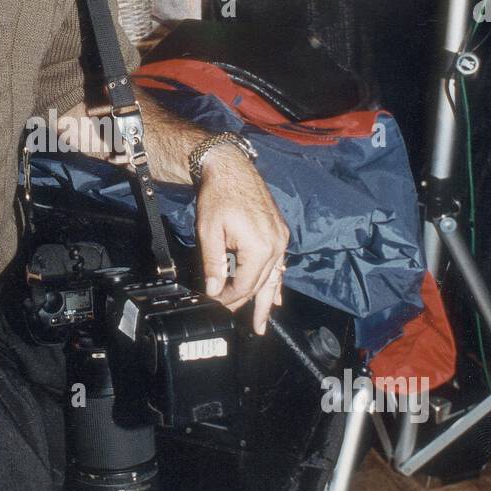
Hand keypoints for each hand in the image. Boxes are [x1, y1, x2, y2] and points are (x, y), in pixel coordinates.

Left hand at [195, 146, 289, 334]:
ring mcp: (281, 239)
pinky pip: (279, 264)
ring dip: (268, 301)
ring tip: (263, 323)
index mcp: (260, 247)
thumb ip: (213, 264)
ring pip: (274, 277)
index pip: (244, 284)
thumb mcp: (209, 231)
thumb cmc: (218, 196)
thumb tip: (213, 290)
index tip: (214, 303)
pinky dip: (276, 281)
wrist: (230, 167)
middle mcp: (276, 245)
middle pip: (260, 284)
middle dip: (245, 302)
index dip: (228, 298)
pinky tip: (277, 297)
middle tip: (235, 319)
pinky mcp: (279, 232)